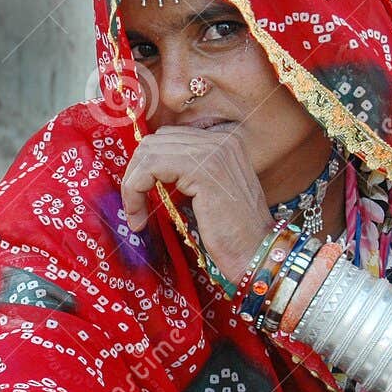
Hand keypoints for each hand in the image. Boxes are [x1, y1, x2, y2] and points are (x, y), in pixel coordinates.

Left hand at [120, 123, 273, 280]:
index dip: (146, 166)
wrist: (258, 253)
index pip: (168, 139)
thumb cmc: (233, 234)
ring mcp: (213, 150)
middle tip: (133, 206)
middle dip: (135, 173)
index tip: (139, 196)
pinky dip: (135, 191)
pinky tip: (139, 217)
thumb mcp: (205, 195)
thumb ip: (183, 176)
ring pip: (149, 152)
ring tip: (135, 214)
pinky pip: (151, 167)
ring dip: (133, 184)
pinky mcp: (202, 168)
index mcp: (223, 142)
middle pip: (155, 141)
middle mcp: (220, 139)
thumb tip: (143, 171)